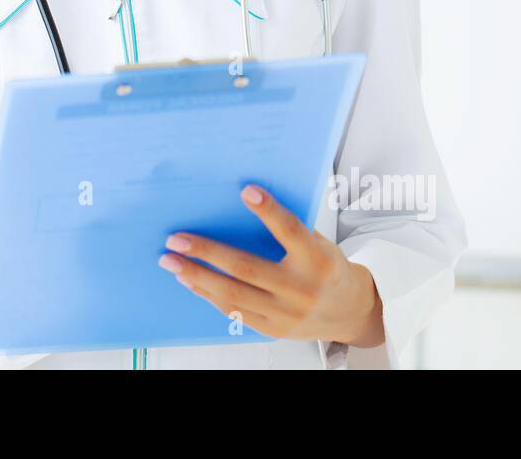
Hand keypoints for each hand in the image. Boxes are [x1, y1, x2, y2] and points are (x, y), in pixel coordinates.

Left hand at [157, 183, 384, 345]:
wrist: (349, 312)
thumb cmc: (327, 268)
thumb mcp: (319, 243)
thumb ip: (288, 229)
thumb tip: (244, 201)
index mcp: (317, 259)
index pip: (291, 230)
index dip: (269, 211)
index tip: (246, 191)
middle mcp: (301, 289)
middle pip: (246, 268)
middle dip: (206, 252)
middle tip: (176, 239)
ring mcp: (286, 314)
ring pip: (233, 294)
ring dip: (197, 276)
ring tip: (171, 261)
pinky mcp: (274, 329)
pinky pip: (234, 312)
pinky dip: (209, 295)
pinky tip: (190, 280)